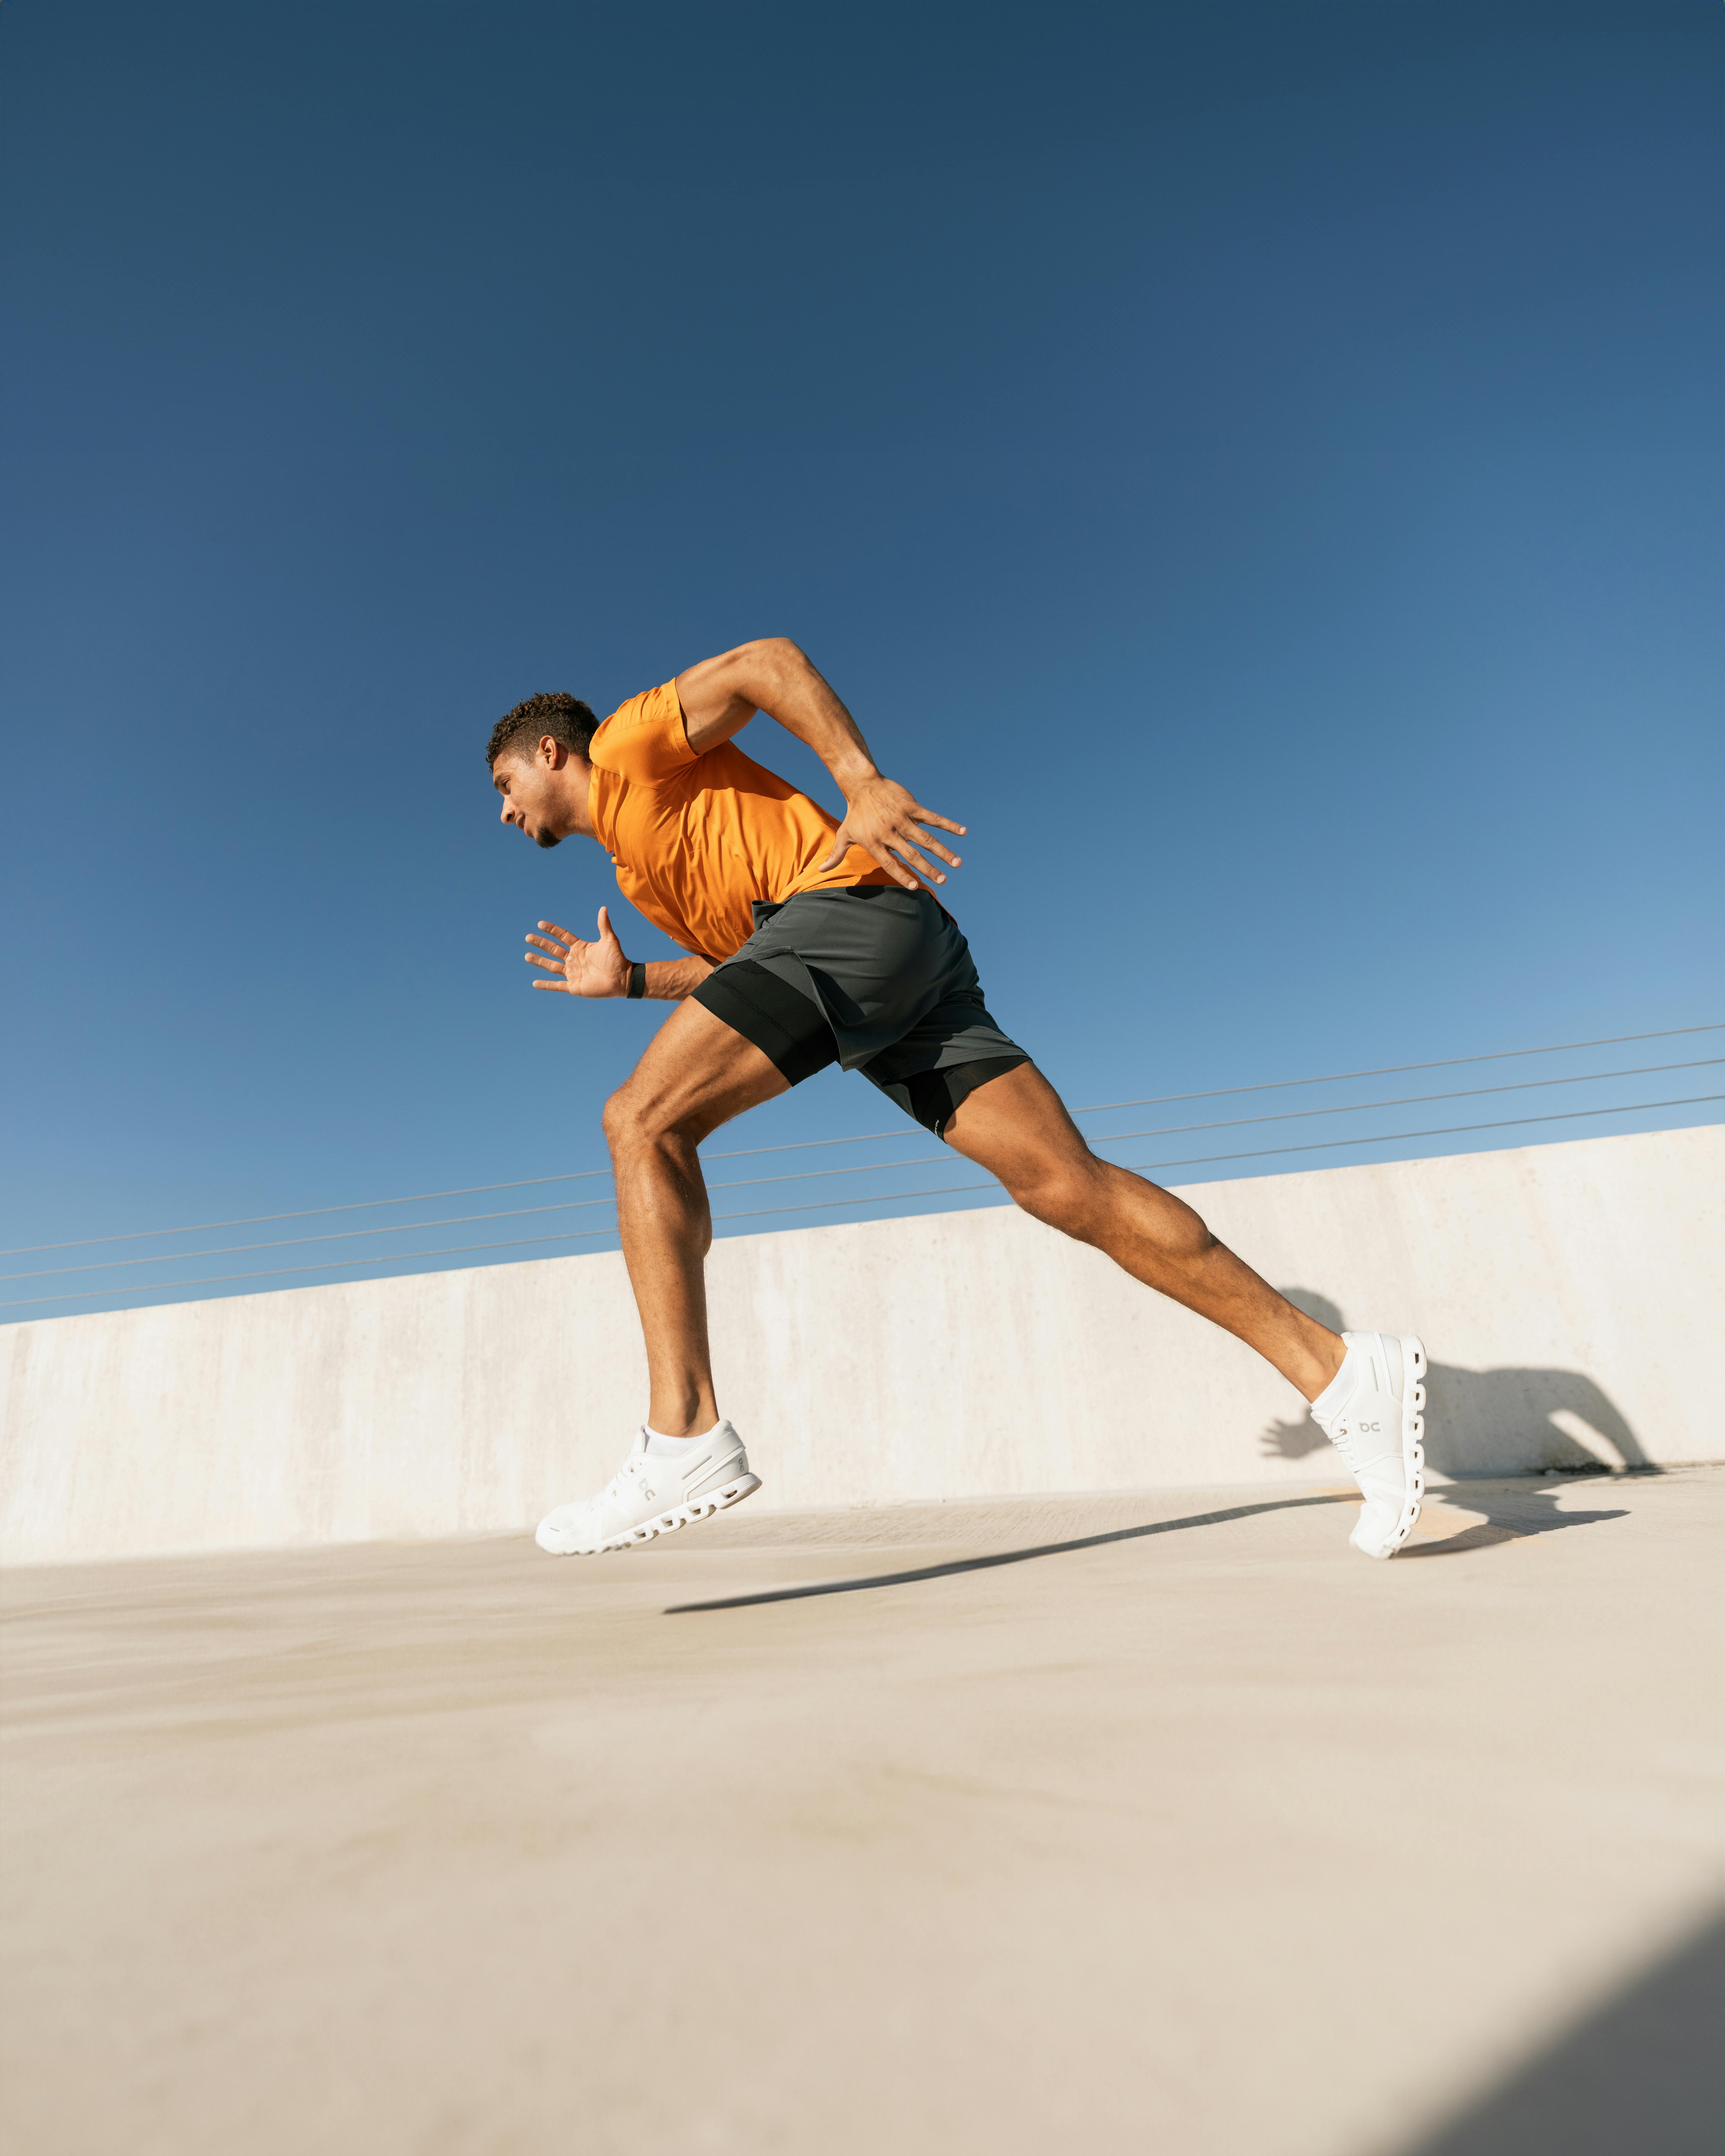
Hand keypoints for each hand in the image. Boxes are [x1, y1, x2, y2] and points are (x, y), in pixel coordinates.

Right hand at [524, 909, 630, 997]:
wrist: (622, 979)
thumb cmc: (617, 959)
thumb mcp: (609, 940)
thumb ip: (604, 925)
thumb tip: (603, 908)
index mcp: (580, 948)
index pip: (562, 936)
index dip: (552, 930)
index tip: (540, 924)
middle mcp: (574, 959)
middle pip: (553, 949)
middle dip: (540, 943)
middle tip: (528, 937)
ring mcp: (573, 973)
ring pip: (551, 966)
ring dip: (539, 961)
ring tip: (527, 956)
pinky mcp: (574, 986)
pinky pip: (557, 986)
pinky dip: (546, 985)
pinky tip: (535, 983)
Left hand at [818, 775, 965, 889]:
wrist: (862, 784)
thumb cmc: (853, 813)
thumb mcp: (844, 834)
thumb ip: (836, 855)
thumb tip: (820, 871)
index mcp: (875, 842)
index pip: (890, 863)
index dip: (902, 875)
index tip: (916, 887)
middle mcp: (889, 832)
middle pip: (912, 855)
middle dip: (928, 869)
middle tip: (943, 882)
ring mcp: (902, 819)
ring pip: (926, 839)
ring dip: (943, 852)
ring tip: (957, 864)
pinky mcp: (912, 807)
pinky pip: (933, 818)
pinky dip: (948, 825)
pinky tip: (963, 832)